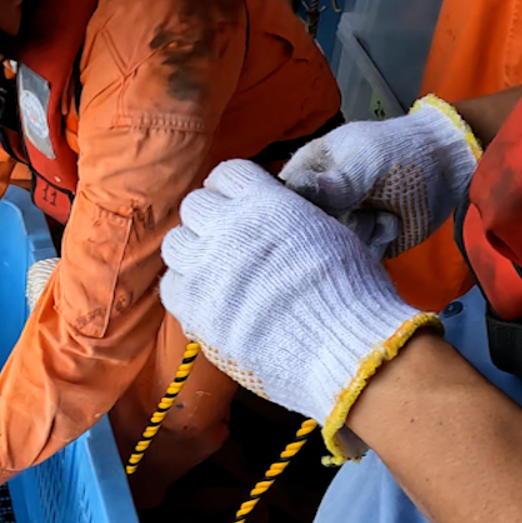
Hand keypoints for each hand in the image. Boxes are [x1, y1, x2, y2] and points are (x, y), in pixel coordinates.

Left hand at [159, 160, 440, 461]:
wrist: (342, 348)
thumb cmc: (351, 294)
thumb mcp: (330, 233)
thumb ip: (292, 218)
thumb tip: (277, 218)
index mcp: (266, 203)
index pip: (226, 174)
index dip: (232, 190)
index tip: (239, 205)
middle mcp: (228, 229)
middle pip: (195, 206)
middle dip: (211, 219)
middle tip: (229, 243)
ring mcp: (206, 270)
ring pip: (175, 244)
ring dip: (193, 253)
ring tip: (216, 272)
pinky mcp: (194, 310)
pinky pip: (170, 287)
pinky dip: (186, 290)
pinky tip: (209, 300)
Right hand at [279, 96, 480, 256]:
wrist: (449, 166)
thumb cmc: (402, 151)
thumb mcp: (365, 162)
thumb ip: (331, 182)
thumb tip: (293, 190)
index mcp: (309, 174)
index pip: (281, 201)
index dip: (290, 213)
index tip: (314, 214)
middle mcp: (320, 203)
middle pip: (304, 231)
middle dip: (331, 228)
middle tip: (356, 213)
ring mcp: (342, 224)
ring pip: (331, 247)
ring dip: (359, 235)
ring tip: (381, 214)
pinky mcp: (364, 243)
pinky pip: (357, 257)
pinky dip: (375, 246)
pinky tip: (391, 224)